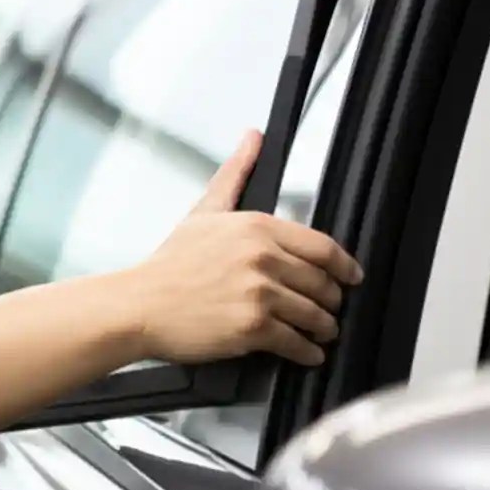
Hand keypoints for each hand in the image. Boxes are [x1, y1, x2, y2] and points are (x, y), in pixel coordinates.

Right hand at [123, 130, 363, 366]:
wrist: (139, 305)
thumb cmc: (169, 265)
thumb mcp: (205, 212)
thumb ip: (235, 174)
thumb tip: (253, 138)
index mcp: (256, 227)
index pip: (323, 247)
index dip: (344, 267)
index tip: (350, 277)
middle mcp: (262, 257)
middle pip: (323, 284)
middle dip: (331, 301)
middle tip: (328, 309)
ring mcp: (259, 294)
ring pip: (315, 315)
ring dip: (323, 328)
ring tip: (319, 333)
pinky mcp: (253, 329)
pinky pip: (298, 344)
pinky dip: (307, 352)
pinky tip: (305, 351)